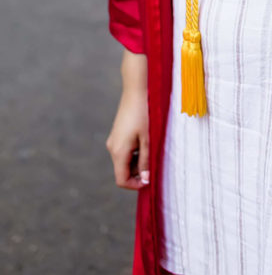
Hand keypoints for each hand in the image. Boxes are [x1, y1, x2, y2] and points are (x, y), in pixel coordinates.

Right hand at [106, 50, 149, 190]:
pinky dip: (135, 152)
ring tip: (152, 147)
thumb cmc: (144, 113)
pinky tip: (146, 139)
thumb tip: (146, 180)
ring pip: (125, 161)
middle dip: (139, 172)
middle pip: (123, 171)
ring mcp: (114, 140)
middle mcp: (112, 148)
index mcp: (119, 151)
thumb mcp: (148, 139)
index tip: (151, 179)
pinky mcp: (117, 134)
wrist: (137, 90)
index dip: (136, 185)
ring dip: (138, 161)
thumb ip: (146, 161)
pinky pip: (125, 151)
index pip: (121, 180)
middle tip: (155, 162)